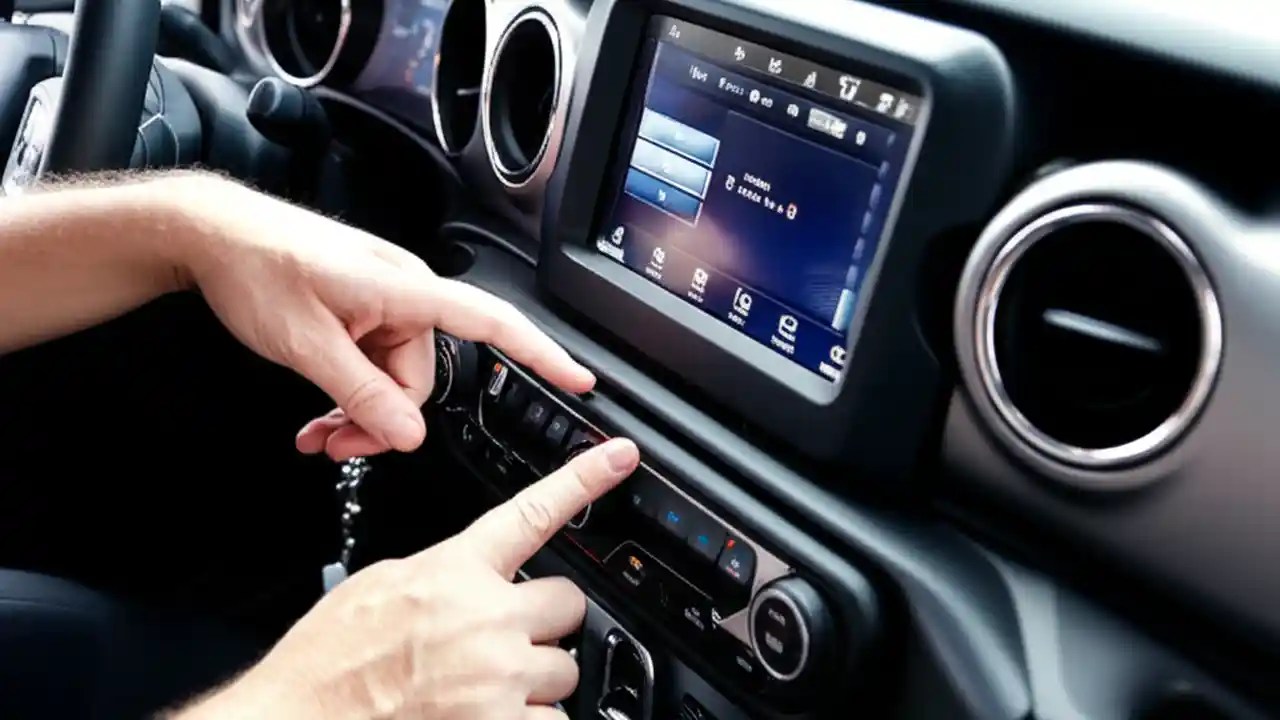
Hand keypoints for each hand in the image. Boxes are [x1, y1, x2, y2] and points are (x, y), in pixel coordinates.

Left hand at [168, 175, 592, 459]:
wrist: (215, 237)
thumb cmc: (258, 267)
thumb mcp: (305, 343)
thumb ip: (359, 393)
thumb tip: (409, 436)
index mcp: (405, 290)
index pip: (491, 322)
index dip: (541, 353)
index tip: (578, 380)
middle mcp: (404, 296)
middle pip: (421, 381)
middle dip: (381, 421)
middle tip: (335, 443)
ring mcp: (382, 307)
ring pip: (393, 383)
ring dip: (357, 415)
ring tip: (317, 433)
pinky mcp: (361, 315)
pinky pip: (371, 369)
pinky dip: (348, 397)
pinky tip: (318, 417)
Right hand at [176, 438, 640, 719]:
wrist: (301, 717)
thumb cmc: (330, 659)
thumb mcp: (381, 585)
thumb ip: (442, 572)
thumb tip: (474, 575)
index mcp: (454, 571)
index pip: (534, 513)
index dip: (584, 478)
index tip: (620, 456)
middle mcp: (486, 619)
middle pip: (568, 604)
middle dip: (542, 622)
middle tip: (503, 639)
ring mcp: (499, 677)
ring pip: (563, 671)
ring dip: (534, 682)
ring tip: (483, 688)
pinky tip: (487, 717)